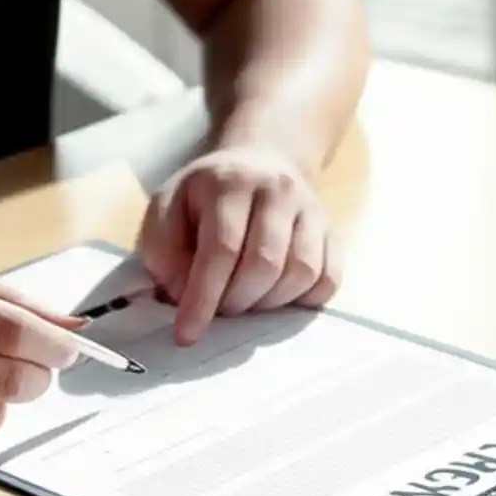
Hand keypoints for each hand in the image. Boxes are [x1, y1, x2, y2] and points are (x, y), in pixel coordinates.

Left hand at [136, 146, 341, 344]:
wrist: (262, 160)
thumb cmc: (206, 195)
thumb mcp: (167, 208)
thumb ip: (164, 250)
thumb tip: (183, 294)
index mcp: (229, 182)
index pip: (221, 249)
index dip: (203, 298)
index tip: (187, 335)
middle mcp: (277, 190)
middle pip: (264, 264)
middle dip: (236, 302)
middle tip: (219, 309)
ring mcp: (311, 209)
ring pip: (301, 273)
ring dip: (269, 303)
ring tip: (246, 300)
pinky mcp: (331, 230)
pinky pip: (328, 278)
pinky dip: (304, 300)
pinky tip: (277, 295)